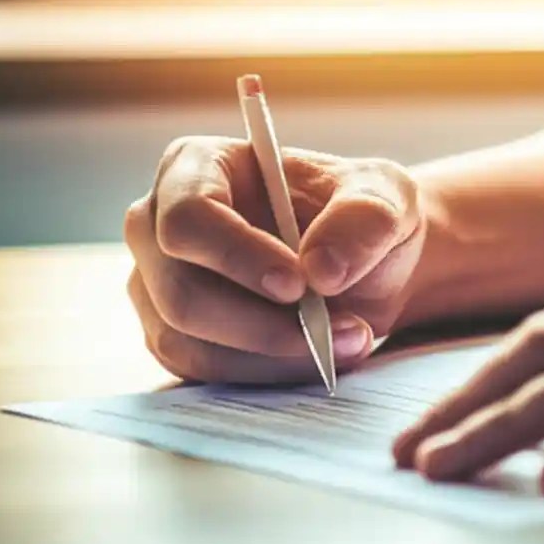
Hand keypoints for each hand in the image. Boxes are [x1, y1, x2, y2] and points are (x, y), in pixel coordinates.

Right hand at [124, 136, 425, 383]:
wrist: (367, 266)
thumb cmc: (360, 216)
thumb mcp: (385, 197)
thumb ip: (362, 221)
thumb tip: (321, 270)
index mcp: (194, 168)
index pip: (187, 217)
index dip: (236, 256)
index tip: (297, 285)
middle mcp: (158, 226)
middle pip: (181, 292)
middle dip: (263, 325)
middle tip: (342, 329)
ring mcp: (158, 287)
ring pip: (189, 343)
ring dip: (274, 357)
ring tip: (349, 341)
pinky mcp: (176, 338)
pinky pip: (204, 374)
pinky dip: (268, 374)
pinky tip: (321, 358)